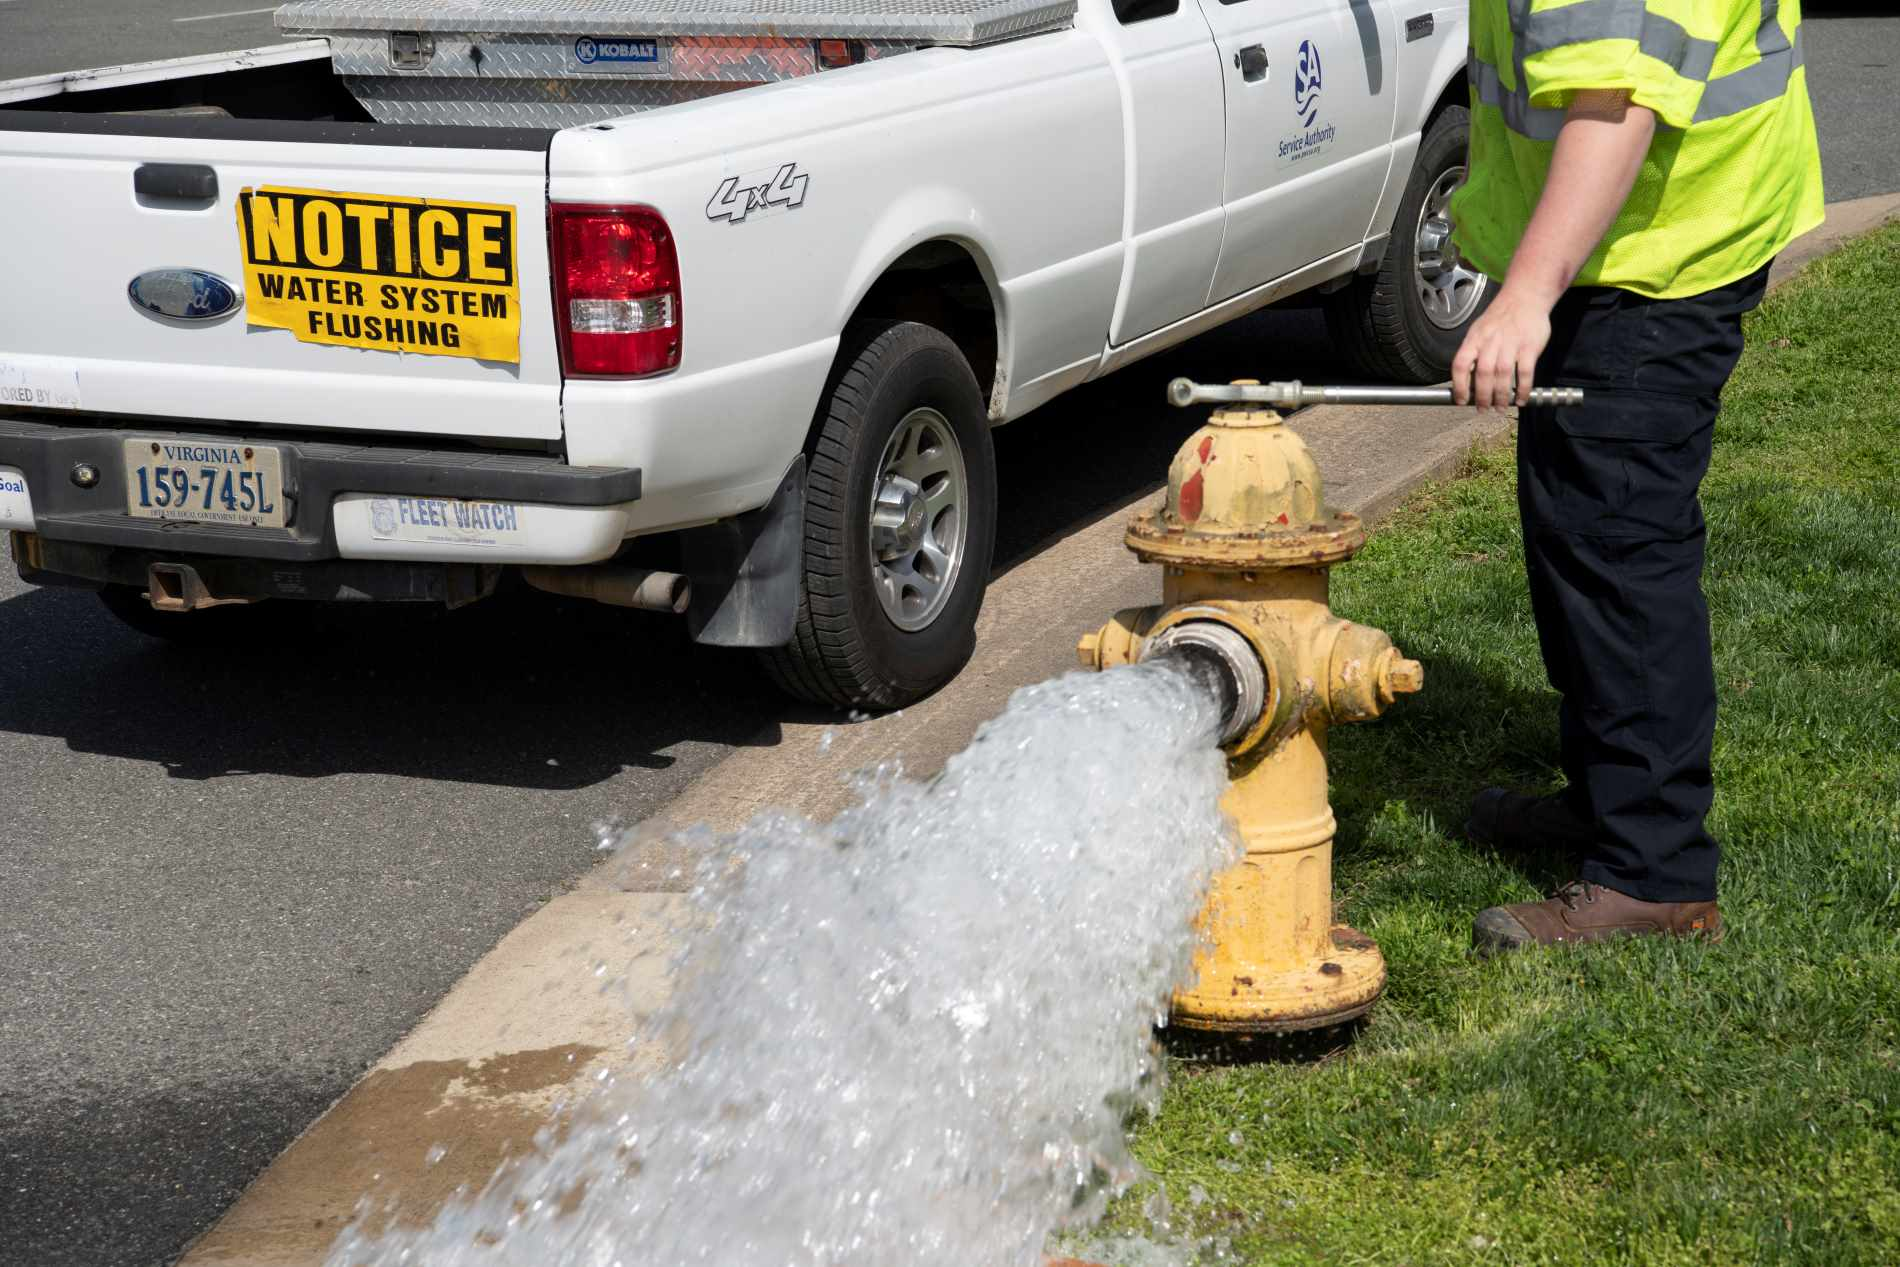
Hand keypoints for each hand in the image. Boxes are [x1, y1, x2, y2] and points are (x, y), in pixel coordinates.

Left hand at [1451, 286, 1553, 410]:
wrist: (1525, 296)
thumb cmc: (1500, 317)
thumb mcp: (1479, 330)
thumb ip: (1473, 353)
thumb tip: (1465, 380)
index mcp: (1475, 338)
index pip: (1460, 364)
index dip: (1459, 385)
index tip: (1461, 400)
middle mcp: (1491, 341)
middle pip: (1483, 373)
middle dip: (1481, 396)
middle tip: (1482, 409)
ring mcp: (1511, 343)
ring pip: (1503, 375)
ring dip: (1501, 395)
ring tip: (1500, 407)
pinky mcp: (1530, 346)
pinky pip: (1525, 372)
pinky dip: (1523, 389)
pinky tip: (1520, 399)